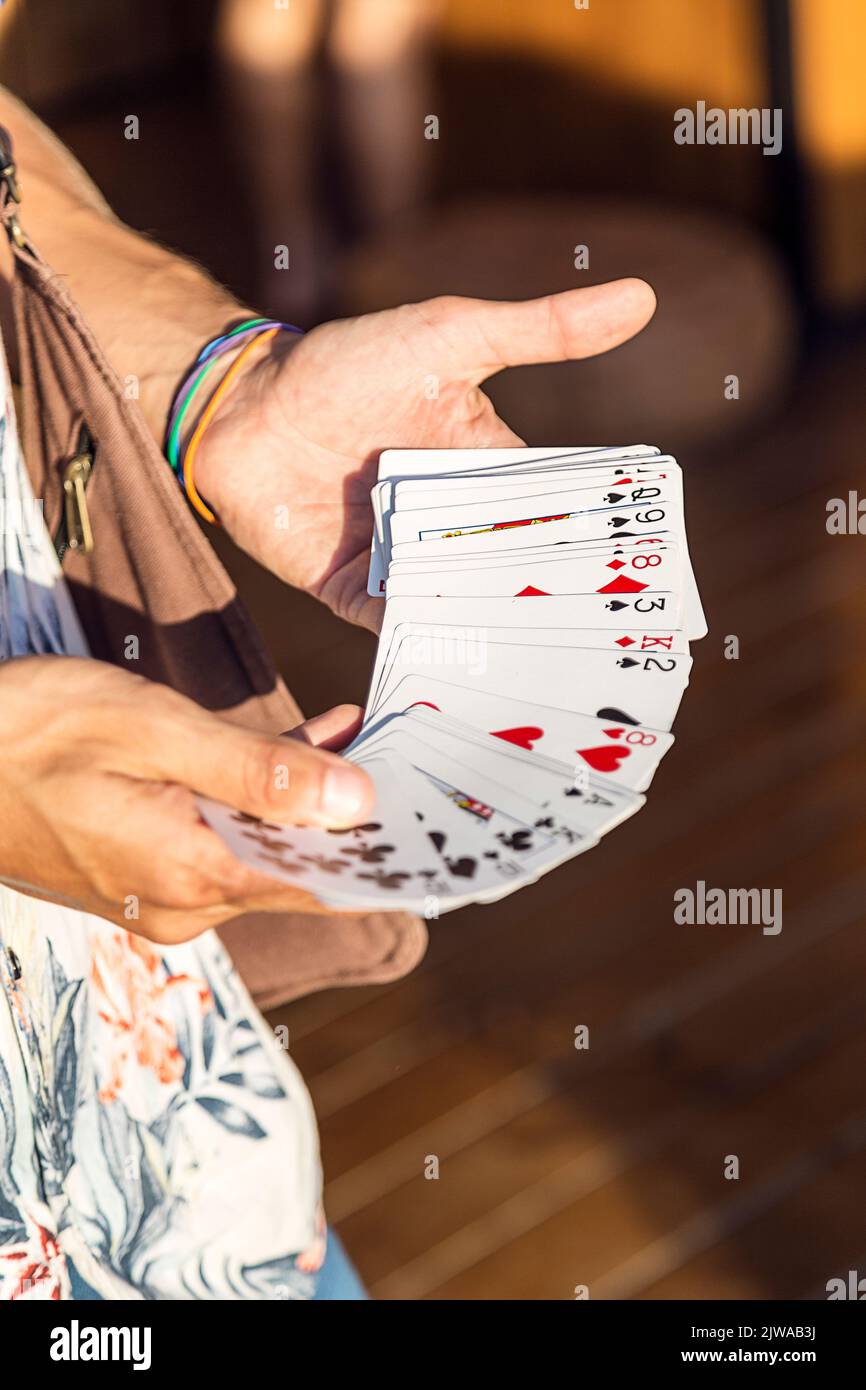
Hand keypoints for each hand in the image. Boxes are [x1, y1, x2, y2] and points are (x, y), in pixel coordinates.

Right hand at [0, 656, 373, 943]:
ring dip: (308, 797)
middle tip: (410, 751)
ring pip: (263, 849)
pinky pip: (223, 842)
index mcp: (194, 876)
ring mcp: (159, 895)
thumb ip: (256, 770)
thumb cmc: (27, 734)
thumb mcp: (151, 732)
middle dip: (355, 812)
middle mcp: (184, 904)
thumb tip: (357, 804)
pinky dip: (261, 800)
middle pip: (300, 866)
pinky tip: (297, 748)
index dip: (389, 852)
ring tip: (356, 733)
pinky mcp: (140, 873)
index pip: (326, 884)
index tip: (444, 817)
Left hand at [195, 278, 655, 630]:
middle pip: (516, 571)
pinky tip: (463, 671)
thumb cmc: (348, 363)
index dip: (596, 539)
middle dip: (551, 598)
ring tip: (544, 670)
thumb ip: (541, 330)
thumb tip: (642, 297)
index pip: (555, 512)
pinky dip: (428, 646)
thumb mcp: (452, 339)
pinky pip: (401, 631)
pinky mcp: (359, 595)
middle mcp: (455, 524)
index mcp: (489, 468)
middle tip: (602, 635)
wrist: (243, 406)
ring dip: (495, 629)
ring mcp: (408, 564)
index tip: (643, 572)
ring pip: (465, 609)